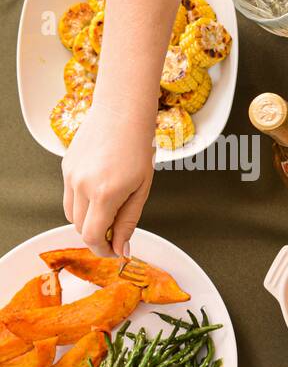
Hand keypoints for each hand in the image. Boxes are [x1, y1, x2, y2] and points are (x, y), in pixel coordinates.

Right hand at [61, 100, 155, 257]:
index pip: (93, 236)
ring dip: (88, 221)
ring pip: (72, 214)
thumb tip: (121, 248)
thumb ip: (129, 221)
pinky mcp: (65, 167)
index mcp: (104, 194)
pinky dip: (83, 203)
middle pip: (80, 228)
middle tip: (117, 233)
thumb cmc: (138, 148)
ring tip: (110, 211)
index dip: (103, 249)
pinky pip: (69, 196)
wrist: (121, 114)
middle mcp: (82, 186)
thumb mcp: (142, 190)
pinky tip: (101, 192)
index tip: (114, 251)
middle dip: (98, 236)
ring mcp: (70, 176)